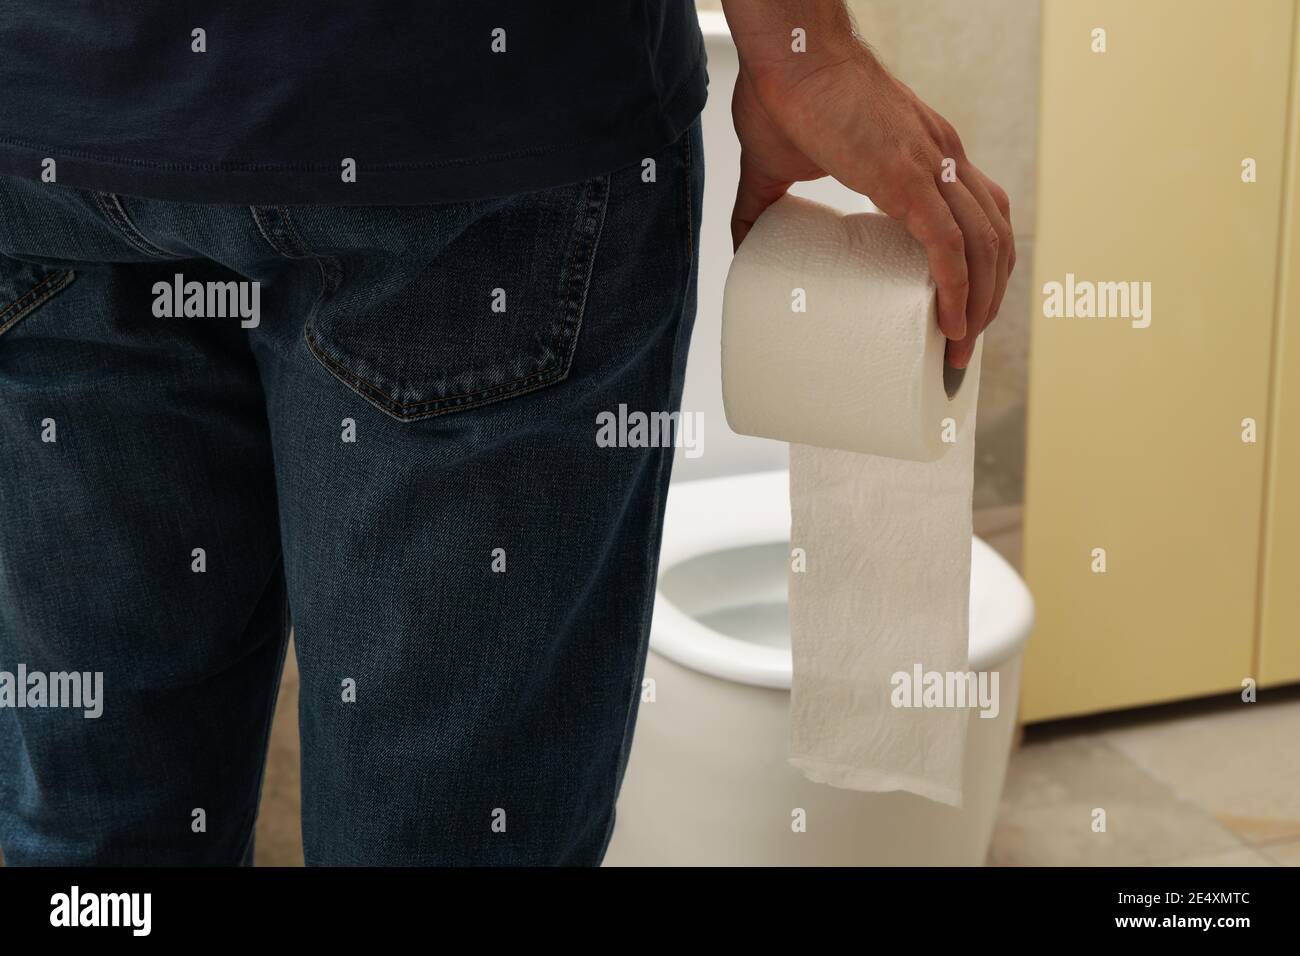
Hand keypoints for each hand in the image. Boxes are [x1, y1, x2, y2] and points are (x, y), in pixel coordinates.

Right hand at [727, 21, 1013, 367]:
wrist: (788, 52)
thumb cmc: (782, 92)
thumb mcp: (774, 164)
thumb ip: (759, 208)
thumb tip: (740, 251)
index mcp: (924, 154)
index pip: (978, 213)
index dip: (978, 266)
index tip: (957, 310)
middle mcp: (943, 159)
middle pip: (995, 237)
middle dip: (988, 296)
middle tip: (960, 344)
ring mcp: (932, 167)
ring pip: (986, 247)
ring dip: (981, 304)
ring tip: (958, 346)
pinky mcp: (908, 178)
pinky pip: (952, 245)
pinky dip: (959, 290)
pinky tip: (954, 325)